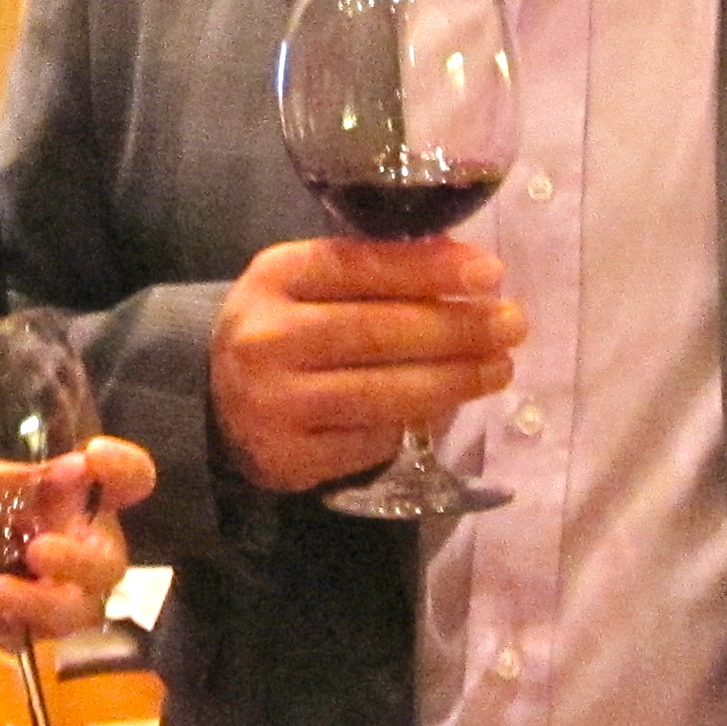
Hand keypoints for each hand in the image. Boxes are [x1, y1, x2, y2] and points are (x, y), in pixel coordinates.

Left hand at [0, 437, 159, 647]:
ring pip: (76, 611)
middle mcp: (86, 546)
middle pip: (109, 563)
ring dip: (38, 603)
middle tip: (38, 550)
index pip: (132, 480)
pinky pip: (16, 630)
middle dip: (77, 560)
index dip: (124, 470)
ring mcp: (64, 593)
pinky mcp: (31, 627)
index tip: (91, 455)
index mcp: (83, 498)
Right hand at [208, 236, 522, 494]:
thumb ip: (372, 270)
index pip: (361, 265)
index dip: (431, 269)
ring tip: (499, 368)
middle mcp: (267, 338)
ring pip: (385, 394)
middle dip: (458, 328)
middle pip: (380, 332)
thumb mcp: (307, 282)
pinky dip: (416, 424)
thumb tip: (468, 269)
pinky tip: (447, 407)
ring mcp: (275, 404)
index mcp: (273, 277)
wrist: (213, 400)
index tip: (491, 273)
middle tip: (513, 325)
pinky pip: (373, 442)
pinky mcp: (289, 460)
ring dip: (455, 381)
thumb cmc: (282, 328)